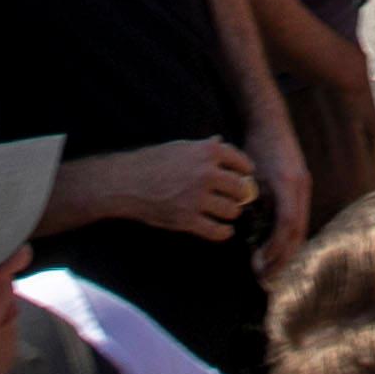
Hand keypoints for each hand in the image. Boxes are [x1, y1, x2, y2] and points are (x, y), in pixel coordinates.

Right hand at [86, 137, 261, 239]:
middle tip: (237, 197)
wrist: (128, 182)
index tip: (245, 176)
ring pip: (232, 211)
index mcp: (207, 152)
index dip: (246, 171)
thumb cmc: (154, 161)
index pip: (242, 163)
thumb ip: (204, 147)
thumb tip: (220, 141)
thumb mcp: (181, 147)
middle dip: (241, 194)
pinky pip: (217, 231)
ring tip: (227, 212)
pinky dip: (224, 232)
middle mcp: (206, 174)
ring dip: (231, 213)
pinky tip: (223, 229)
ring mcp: (197, 198)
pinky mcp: (187, 220)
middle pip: (241, 189)